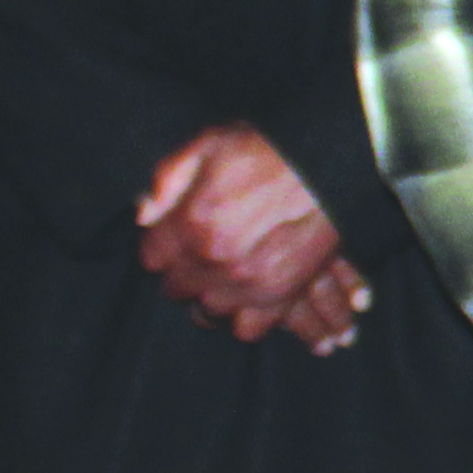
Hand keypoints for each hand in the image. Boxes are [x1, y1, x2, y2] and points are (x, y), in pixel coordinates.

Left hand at [135, 125, 359, 353]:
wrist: (328, 160)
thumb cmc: (269, 148)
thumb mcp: (208, 145)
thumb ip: (168, 178)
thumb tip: (144, 212)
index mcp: (191, 223)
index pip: (153, 257)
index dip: (162, 247)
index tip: (174, 240)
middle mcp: (213, 259)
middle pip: (179, 288)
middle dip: (184, 273)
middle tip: (200, 259)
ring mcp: (247, 282)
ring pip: (210, 311)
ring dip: (211, 298)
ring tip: (223, 281)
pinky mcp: (280, 294)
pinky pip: (249, 328)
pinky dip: (244, 319)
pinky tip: (247, 301)